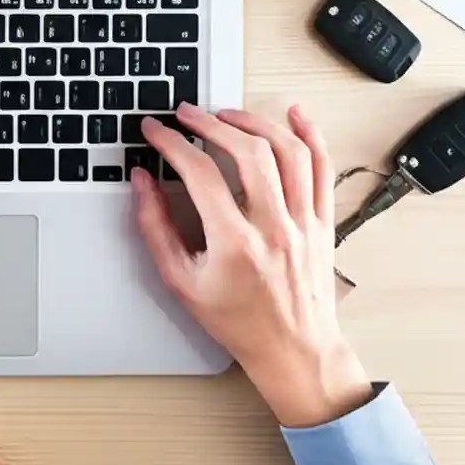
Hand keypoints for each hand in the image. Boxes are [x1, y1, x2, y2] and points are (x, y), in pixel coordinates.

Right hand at [134, 103, 371, 427]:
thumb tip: (141, 184)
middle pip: (246, 152)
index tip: (156, 130)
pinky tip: (295, 115)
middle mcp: (274, 228)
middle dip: (211, 123)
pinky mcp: (322, 221)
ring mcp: (303, 222)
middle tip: (188, 115)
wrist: (293, 350)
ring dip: (255, 122)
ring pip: (287, 152)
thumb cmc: (238, 322)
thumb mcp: (181, 283)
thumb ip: (156, 229)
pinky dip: (311, 135)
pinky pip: (323, 168)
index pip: (200, 174)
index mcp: (235, 245)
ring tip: (228, 114)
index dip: (171, 143)